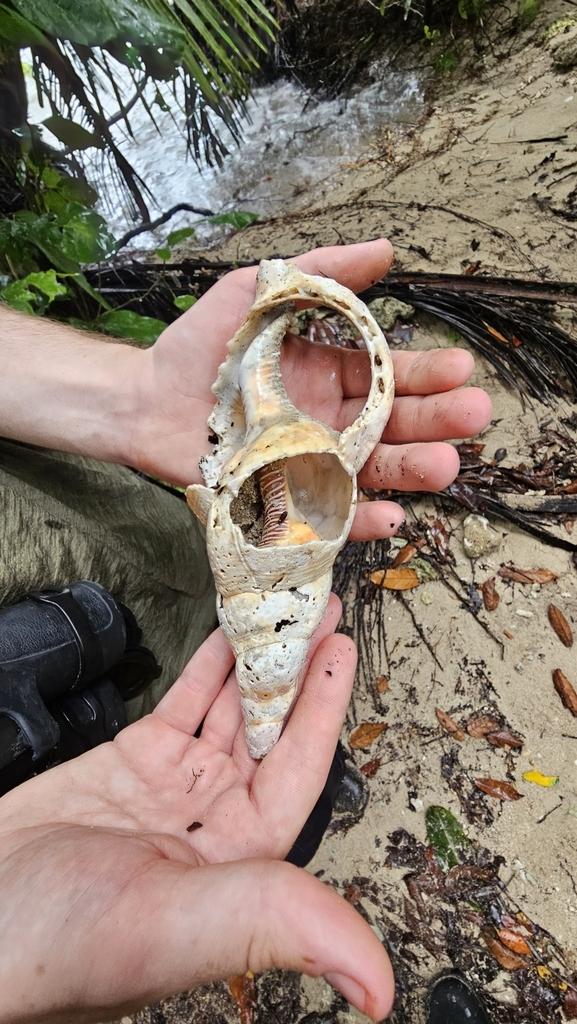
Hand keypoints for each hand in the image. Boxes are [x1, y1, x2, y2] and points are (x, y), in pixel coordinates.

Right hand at [0, 596, 393, 1023]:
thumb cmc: (61, 948)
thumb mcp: (177, 927)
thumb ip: (275, 924)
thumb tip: (378, 984)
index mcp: (242, 857)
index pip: (300, 768)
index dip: (325, 707)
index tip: (342, 649)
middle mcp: (216, 817)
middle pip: (273, 728)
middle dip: (300, 668)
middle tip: (321, 605)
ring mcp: (175, 785)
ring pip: (232, 708)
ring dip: (260, 659)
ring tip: (286, 606)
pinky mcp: (132, 761)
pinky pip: (184, 702)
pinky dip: (208, 667)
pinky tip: (229, 634)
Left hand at [128, 239, 490, 538]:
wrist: (146, 398)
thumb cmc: (202, 346)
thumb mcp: (262, 292)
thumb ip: (322, 272)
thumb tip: (385, 249)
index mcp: (333, 375)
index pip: (391, 376)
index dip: (427, 373)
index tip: (462, 368)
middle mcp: (331, 421)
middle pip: (393, 425)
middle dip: (435, 421)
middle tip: (473, 415)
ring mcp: (311, 462)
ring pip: (371, 471)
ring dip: (411, 471)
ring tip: (445, 465)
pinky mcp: (285, 498)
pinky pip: (328, 513)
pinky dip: (359, 519)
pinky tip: (391, 515)